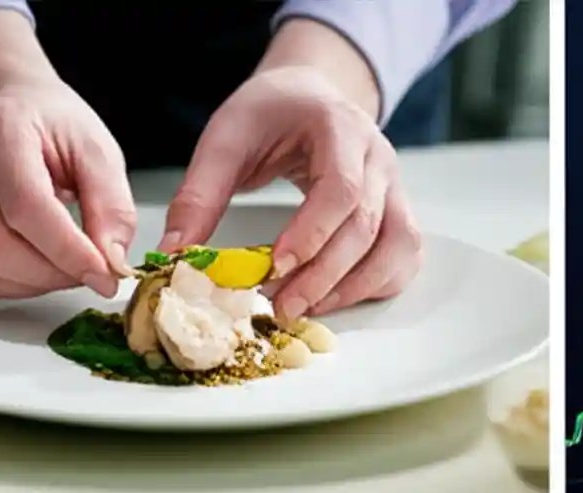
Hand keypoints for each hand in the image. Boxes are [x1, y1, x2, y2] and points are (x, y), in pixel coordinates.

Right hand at [0, 11, 132, 299]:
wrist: (9, 105)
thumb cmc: (52, 122)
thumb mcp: (97, 149)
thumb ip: (111, 205)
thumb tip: (113, 260)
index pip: (27, 209)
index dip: (69, 252)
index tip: (107, 275)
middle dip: (56, 273)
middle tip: (96, 272)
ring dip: (39, 284)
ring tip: (73, 267)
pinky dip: (17, 284)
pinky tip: (45, 268)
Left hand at [160, 21, 421, 321]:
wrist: (311, 93)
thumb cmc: (271, 112)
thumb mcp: (226, 138)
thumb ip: (200, 194)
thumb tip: (176, 253)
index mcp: (340, 128)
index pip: (340, 188)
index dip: (312, 234)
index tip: (274, 268)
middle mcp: (379, 157)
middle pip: (367, 226)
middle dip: (325, 275)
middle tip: (284, 307)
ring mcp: (396, 185)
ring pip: (398, 245)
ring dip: (358, 285)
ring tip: (310, 308)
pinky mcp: (399, 209)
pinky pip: (405, 254)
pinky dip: (379, 282)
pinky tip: (339, 296)